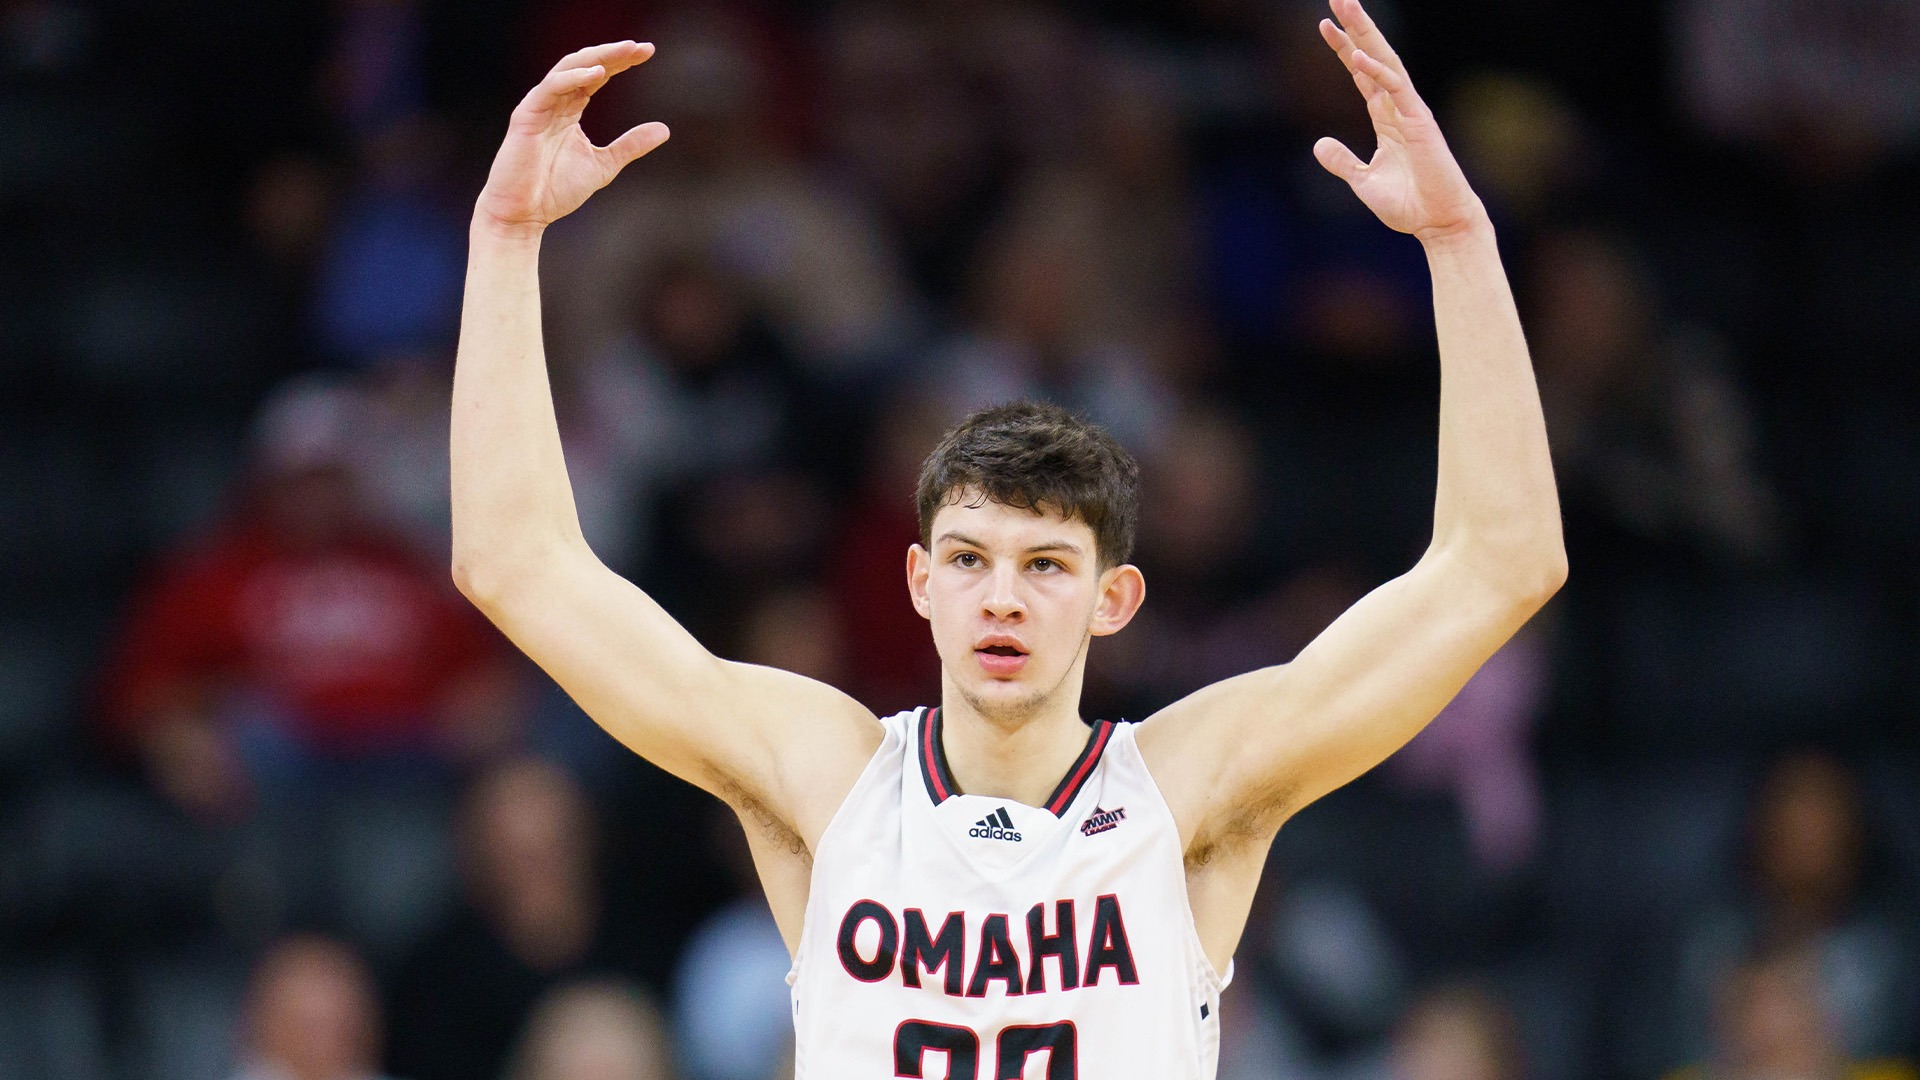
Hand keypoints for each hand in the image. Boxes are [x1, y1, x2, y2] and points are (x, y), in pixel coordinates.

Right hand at [474, 41, 670, 236]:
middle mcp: (555, 102)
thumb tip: (665, 129)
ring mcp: (539, 106)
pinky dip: (573, 78)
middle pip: (585, 65)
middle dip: (613, 53)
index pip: (597, 75)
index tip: (647, 52)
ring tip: (625, 51)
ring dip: (597, 58)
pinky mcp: (527, 116)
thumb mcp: (604, 165)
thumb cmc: (555, 190)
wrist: (524, 215)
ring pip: (568, 69)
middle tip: (641, 47)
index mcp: (570, 109)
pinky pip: (551, 88)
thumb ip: (630, 145)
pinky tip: (597, 74)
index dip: (621, 62)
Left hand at [1312, 0, 1485, 244]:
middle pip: (1373, 56)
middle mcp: (1398, 107)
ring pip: (1386, 62)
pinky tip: (1357, 53)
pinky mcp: (1420, 122)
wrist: (1438, 223)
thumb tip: (1318, 145)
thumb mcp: (1362, 181)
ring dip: (1365, 34)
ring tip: (1347, 7)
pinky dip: (1377, 70)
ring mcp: (1410, 110)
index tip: (1324, 26)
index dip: (1343, 48)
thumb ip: (1342, 162)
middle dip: (1356, 26)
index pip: (1361, 73)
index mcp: (1385, 117)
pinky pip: (1396, 89)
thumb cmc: (1408, 204)